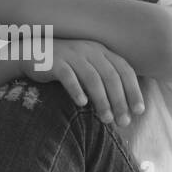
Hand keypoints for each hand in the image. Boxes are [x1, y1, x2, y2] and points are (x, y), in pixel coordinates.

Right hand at [20, 38, 144, 127]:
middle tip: (124, 122)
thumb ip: (104, 80)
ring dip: (102, 100)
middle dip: (120, 101)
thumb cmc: (64, 66)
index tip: (139, 111)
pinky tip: (82, 104)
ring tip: (106, 119)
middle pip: (111, 76)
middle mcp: (89, 50)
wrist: (31, 55)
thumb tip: (125, 107)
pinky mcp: (54, 62)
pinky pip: (68, 76)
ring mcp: (71, 54)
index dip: (134, 90)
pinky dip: (76, 89)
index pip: (124, 70)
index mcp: (101, 51)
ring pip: (92, 78)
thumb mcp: (87, 68)